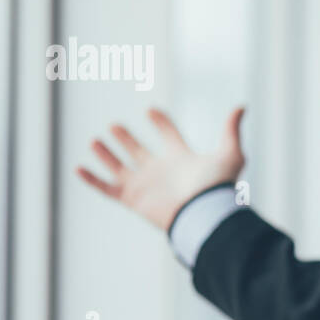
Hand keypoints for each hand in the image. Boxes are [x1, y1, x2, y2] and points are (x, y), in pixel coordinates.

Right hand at [75, 106, 246, 231]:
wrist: (202, 213)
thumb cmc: (217, 186)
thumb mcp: (229, 154)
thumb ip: (231, 129)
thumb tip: (241, 106)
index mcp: (181, 158)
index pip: (168, 136)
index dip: (161, 122)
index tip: (150, 110)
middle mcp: (161, 171)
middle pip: (138, 151)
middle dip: (126, 139)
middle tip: (115, 126)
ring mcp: (145, 185)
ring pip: (119, 167)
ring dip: (106, 154)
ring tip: (95, 140)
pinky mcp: (132, 198)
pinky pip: (106, 188)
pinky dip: (91, 178)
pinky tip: (78, 167)